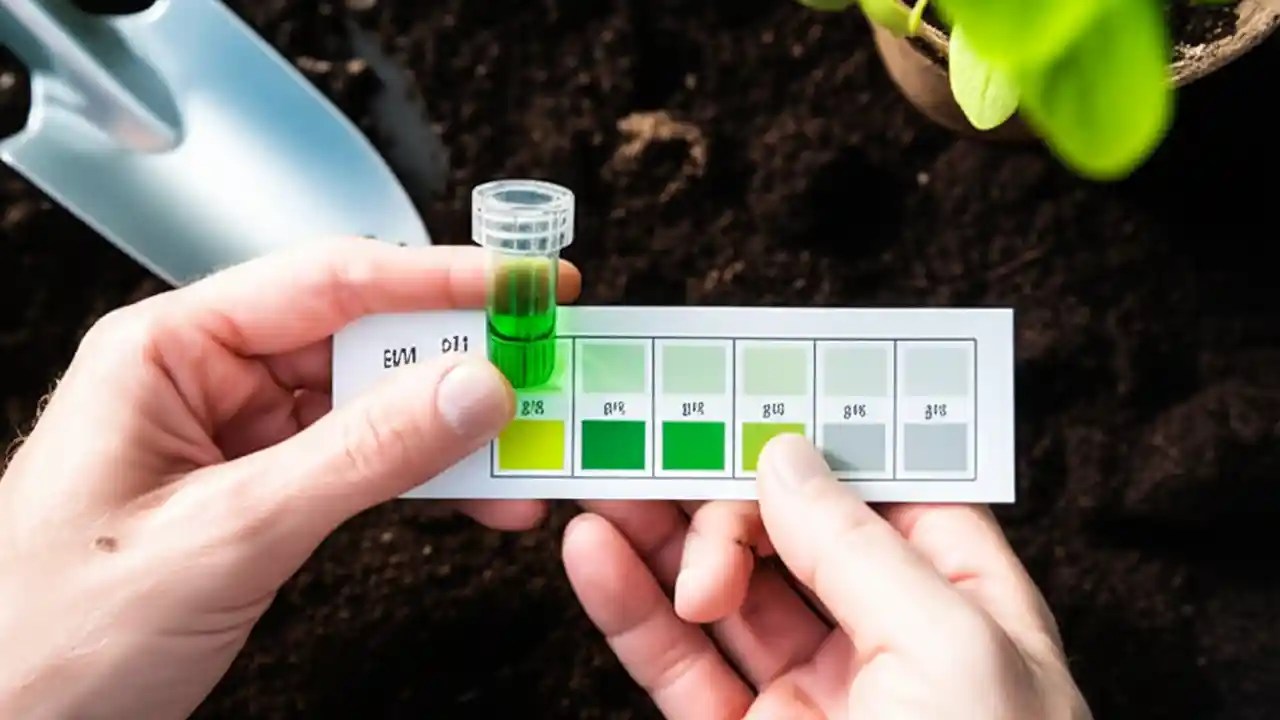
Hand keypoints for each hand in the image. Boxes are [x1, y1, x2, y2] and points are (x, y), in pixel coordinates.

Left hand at [0, 240, 574, 718]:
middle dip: (459, 361)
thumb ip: (360, 455)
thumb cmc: (51, 632)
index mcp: (171, 350)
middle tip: (543, 370)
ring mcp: (237, 438)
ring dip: (454, 430)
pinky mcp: (260, 492)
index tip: (522, 285)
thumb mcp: (226, 534)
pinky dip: (424, 478)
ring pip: (373, 406)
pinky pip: (362, 464)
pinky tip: (475, 493)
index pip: (330, 282)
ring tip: (525, 450)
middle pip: (362, 341)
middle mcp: (207, 380)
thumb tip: (471, 389)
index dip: (441, 279)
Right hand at [564, 435, 1091, 718]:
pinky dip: (633, 609)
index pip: (891, 492)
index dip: (822, 438)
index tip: (750, 391)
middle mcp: (889, 647)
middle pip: (792, 534)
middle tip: (654, 453)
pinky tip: (597, 556)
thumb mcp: (947, 655)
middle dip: (722, 491)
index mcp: (967, 611)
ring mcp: (813, 700)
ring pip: (724, 594)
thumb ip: (860, 547)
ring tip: (604, 484)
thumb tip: (790, 458)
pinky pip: (680, 666)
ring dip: (662, 537)